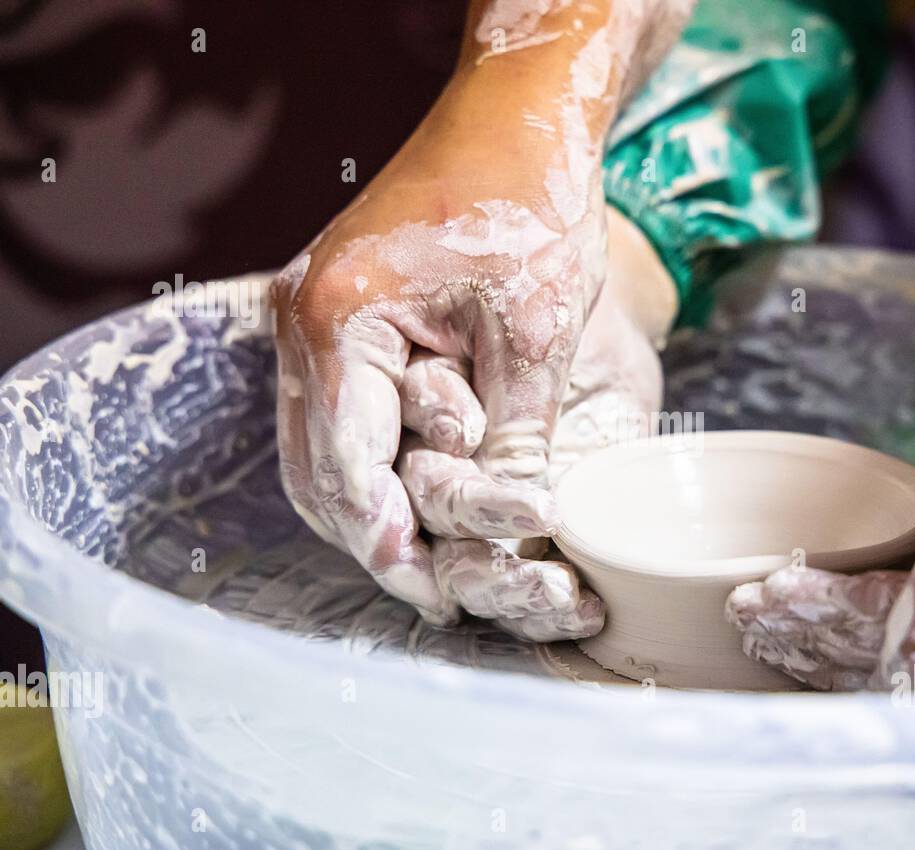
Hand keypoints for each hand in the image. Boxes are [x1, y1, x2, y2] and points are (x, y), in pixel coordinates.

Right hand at [273, 1, 688, 632]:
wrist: (517, 120)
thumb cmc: (530, 206)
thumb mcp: (534, 334)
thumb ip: (514, 437)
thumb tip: (514, 526)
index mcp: (339, 321)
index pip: (345, 468)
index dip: (387, 540)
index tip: (432, 592)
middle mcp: (306, 325)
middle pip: (317, 472)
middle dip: (375, 538)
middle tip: (435, 592)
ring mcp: (315, 321)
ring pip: (322, 452)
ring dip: (373, 509)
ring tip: (432, 561)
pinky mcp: (342, 321)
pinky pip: (343, 416)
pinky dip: (379, 463)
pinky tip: (422, 495)